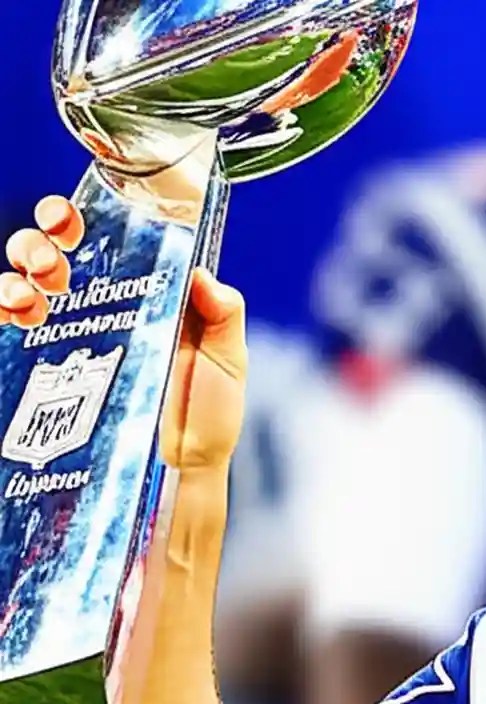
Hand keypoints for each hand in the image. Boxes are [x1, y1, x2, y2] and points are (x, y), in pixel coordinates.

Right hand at [1, 195, 248, 470]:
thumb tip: (204, 275)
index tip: (75, 215)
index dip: (84, 217)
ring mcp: (73, 338)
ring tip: (36, 289)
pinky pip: (9, 331)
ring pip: (23, 283)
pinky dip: (3, 307)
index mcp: (149, 293)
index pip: (109, 239)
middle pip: (55, 252)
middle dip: (41, 238)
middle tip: (55, 256)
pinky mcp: (48, 373)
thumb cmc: (210, 415)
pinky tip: (18, 313)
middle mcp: (106, 308)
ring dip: (19, 270)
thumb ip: (223, 315)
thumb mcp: (228, 359)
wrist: (185, 471)